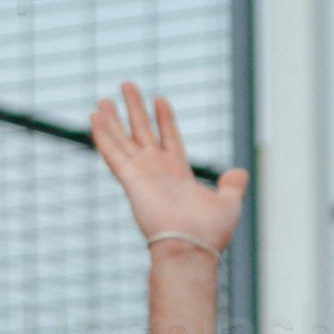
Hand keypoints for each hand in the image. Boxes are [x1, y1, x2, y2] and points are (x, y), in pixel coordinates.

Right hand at [86, 84, 242, 263]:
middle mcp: (157, 172)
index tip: (159, 98)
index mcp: (178, 174)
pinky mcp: (131, 180)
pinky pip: (114, 153)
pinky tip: (94, 118)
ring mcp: (142, 175)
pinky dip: (103, 135)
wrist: (191, 248)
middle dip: (134, 109)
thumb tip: (239, 173)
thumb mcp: (228, 203)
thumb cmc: (209, 233)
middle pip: (142, 132)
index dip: (164, 119)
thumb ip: (232, 186)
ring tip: (102, 99)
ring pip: (123, 140)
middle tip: (126, 85)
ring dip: (112, 119)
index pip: (170, 138)